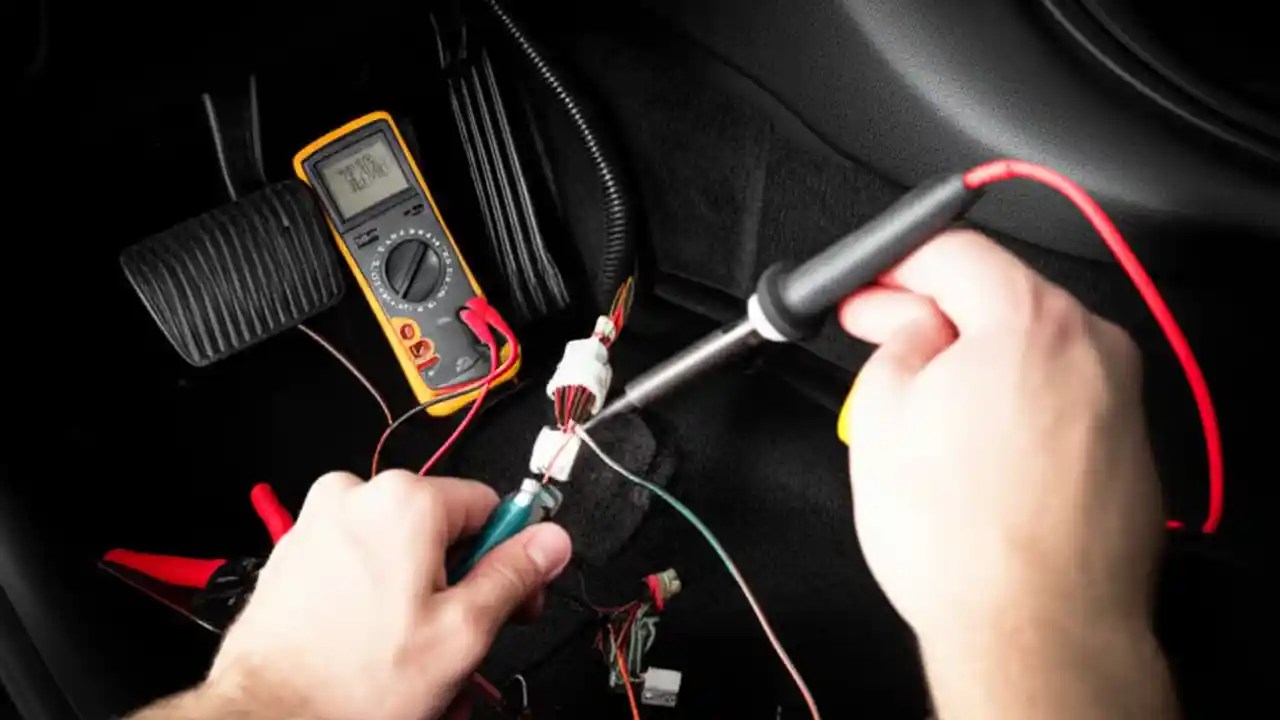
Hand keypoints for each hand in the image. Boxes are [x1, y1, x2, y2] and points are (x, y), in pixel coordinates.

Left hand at [147, 471, 571, 719]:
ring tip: (418, 661)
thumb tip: (551, 541)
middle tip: (463, 644)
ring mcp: (318, 524)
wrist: (266, 718)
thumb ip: (514, 576)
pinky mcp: (295, 556)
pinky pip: (359, 566)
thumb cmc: (352, 684)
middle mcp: (356, 496)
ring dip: (420, 602)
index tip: (514, 598)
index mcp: (404, 501)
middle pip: (442, 532)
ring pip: (399, 554)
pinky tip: (379, 651)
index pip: (489, 507)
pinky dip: (377, 602)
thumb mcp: (462, 632)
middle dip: (460, 589)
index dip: (511, 558)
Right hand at [839, 230, 1173, 716]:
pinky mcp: (1128, 450)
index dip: (894, 266)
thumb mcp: (880, 417)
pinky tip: (972, 449)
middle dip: (934, 313)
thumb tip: (908, 328)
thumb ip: (893, 343)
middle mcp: (1092, 349)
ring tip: (922, 410)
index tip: (868, 290)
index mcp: (1031, 321)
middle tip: (882, 339)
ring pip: (1032, 350)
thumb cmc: (964, 542)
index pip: (955, 250)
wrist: (1035, 632)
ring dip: (975, 361)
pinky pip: (1061, 399)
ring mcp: (1120, 400)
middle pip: (1002, 296)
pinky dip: (1014, 403)